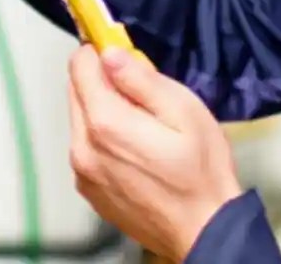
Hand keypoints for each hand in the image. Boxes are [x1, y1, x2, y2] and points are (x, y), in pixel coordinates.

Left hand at [67, 44, 243, 261]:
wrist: (204, 229)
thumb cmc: (201, 173)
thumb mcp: (184, 110)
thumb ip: (141, 79)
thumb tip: (111, 54)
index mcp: (106, 123)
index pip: (79, 65)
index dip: (100, 51)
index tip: (120, 52)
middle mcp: (84, 147)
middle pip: (76, 90)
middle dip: (102, 80)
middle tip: (140, 90)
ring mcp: (83, 171)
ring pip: (80, 118)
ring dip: (102, 109)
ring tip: (143, 123)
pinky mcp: (88, 187)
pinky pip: (85, 146)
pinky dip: (102, 137)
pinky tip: (135, 148)